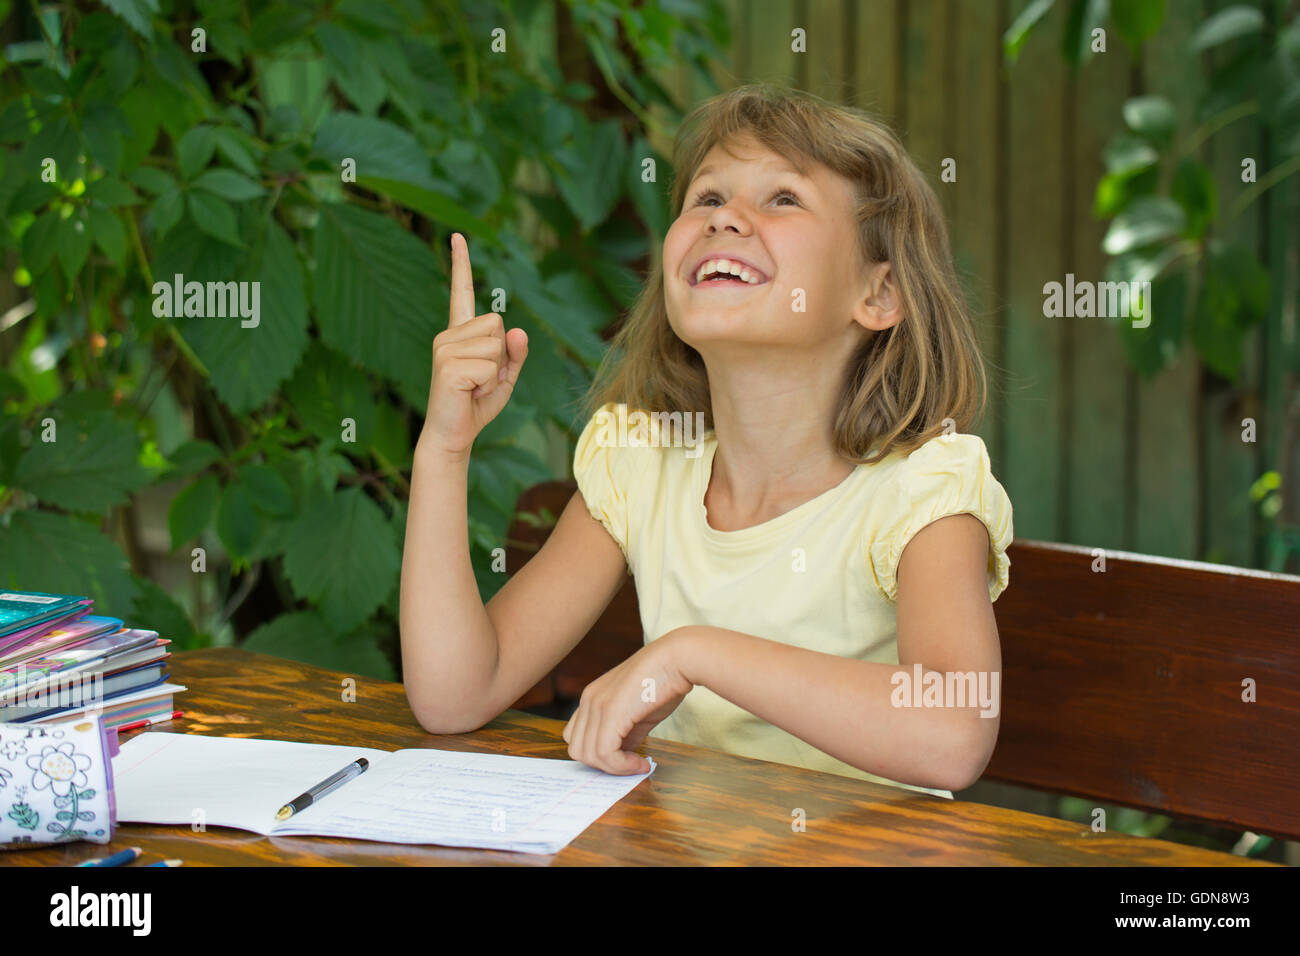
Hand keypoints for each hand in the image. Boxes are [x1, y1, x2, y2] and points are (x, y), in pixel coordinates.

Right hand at [421, 232, 528, 457]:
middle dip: (502, 355)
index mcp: (459, 333)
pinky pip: (491, 366)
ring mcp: (444, 348)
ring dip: (496, 372)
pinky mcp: (448, 365)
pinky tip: (470, 392)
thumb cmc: (475, 404)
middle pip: (498, 324)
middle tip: (481, 379)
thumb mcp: (504, 377)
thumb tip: (519, 331)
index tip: (457, 236)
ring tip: (474, 386)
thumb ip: (515, 354)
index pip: (462, 292)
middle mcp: (448, 335)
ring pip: (496, 345)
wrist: (452, 435)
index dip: (460, 264)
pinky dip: (490, 383)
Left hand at [562, 630, 694, 773]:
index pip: (576, 736)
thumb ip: (627, 733)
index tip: (624, 758)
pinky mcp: (611, 712)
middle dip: (603, 765)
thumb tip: (626, 756)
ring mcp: (597, 705)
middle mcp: (588, 700)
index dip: (597, 754)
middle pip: (577, 749)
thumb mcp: (639, 712)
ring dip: (614, 768)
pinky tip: (641, 763)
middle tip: (630, 765)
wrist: (678, 659)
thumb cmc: (664, 681)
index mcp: (591, 697)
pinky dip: (622, 766)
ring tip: (639, 765)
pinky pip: (605, 753)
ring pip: (588, 755)